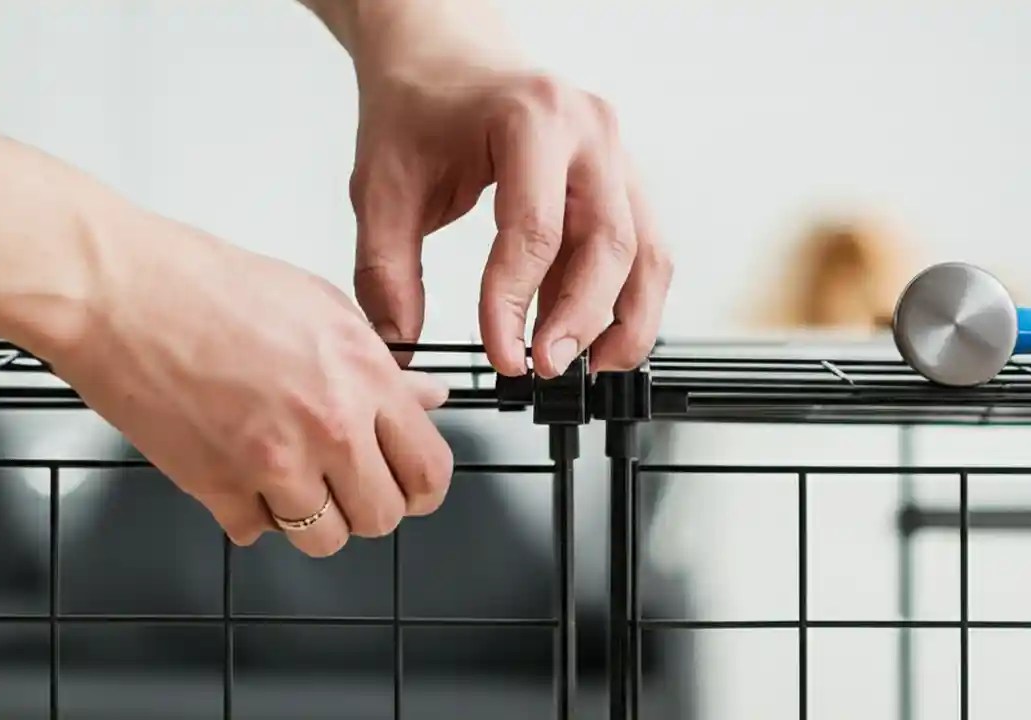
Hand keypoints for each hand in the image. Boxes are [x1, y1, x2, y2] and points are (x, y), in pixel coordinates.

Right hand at [49, 210, 454, 557]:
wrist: (119, 293)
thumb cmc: (209, 286)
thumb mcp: (323, 308)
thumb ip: (382, 368)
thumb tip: (426, 398)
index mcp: (364, 379)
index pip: (429, 471)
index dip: (422, 489)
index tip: (409, 487)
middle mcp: (329, 427)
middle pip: (382, 517)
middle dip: (369, 506)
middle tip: (348, 482)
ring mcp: (273, 464)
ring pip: (324, 539)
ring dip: (313, 517)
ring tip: (292, 476)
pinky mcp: (217, 489)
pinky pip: (257, 532)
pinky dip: (252, 513)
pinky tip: (241, 470)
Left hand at [339, 3, 672, 377]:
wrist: (449, 57)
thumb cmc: (421, 107)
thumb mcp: (383, 184)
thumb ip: (385, 268)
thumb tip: (400, 342)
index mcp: (531, 117)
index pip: (535, 229)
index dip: (516, 304)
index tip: (501, 355)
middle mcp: (590, 130)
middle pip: (609, 242)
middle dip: (581, 318)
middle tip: (546, 368)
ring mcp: (617, 153)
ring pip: (647, 251)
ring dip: (626, 320)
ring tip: (589, 368)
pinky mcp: (625, 179)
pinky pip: (645, 248)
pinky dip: (628, 301)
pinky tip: (595, 338)